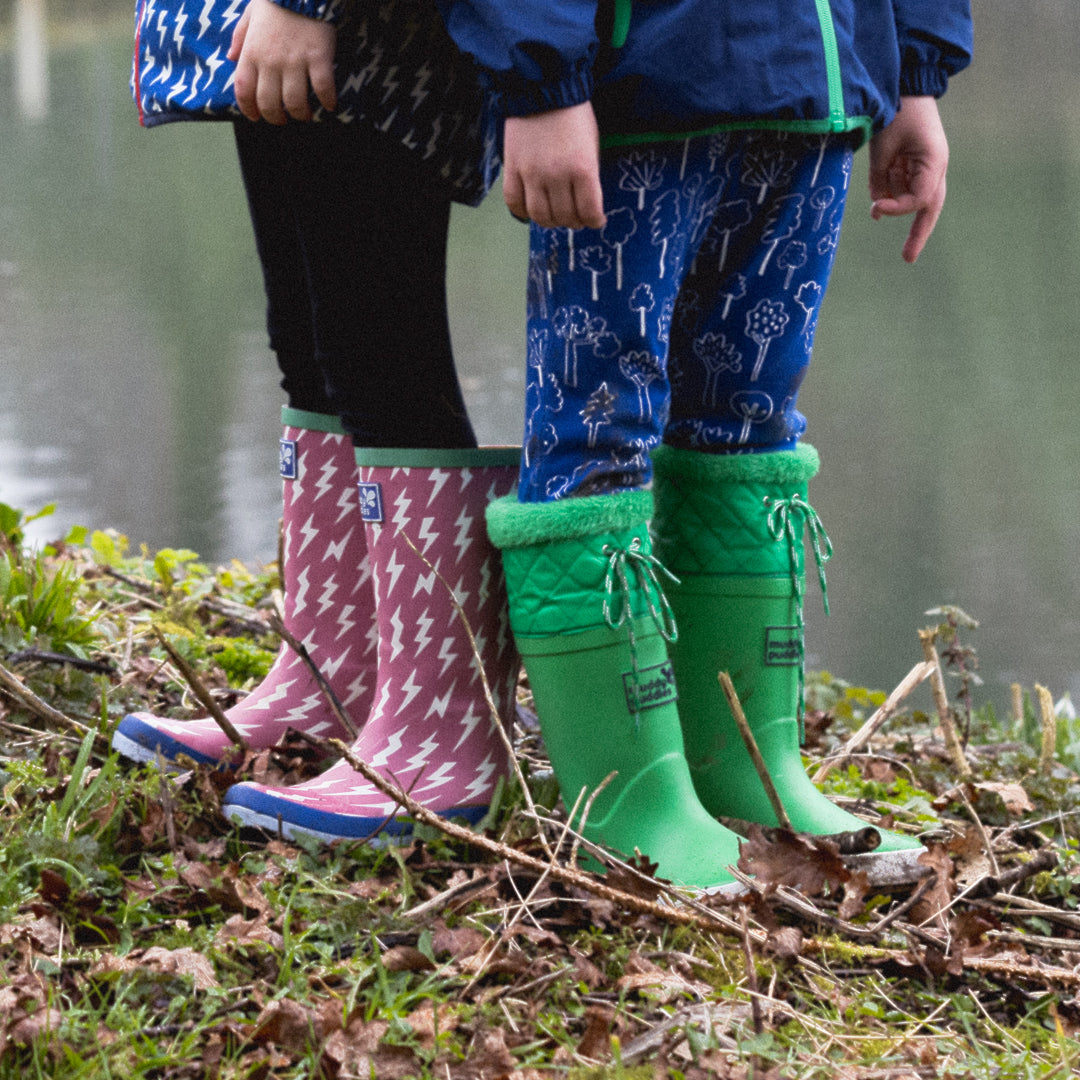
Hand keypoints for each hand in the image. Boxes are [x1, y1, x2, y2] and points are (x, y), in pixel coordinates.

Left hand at [229, 0, 336, 123]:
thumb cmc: (276, 1)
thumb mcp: (250, 14)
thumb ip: (239, 37)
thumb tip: (230, 57)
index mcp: (252, 51)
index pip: (243, 90)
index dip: (248, 109)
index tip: (256, 117)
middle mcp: (271, 60)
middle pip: (269, 103)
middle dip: (276, 118)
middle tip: (284, 118)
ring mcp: (295, 60)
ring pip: (295, 102)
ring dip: (301, 114)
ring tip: (306, 113)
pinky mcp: (318, 57)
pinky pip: (322, 88)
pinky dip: (327, 101)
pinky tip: (330, 104)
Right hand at [503, 103, 605, 229]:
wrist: (542, 86)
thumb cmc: (573, 114)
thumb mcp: (592, 144)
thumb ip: (589, 175)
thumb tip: (586, 202)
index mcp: (583, 168)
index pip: (589, 212)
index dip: (594, 221)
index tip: (595, 220)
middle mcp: (557, 175)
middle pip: (564, 217)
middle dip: (573, 221)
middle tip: (575, 216)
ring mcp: (532, 173)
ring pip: (540, 216)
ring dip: (550, 221)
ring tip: (554, 215)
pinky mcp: (512, 168)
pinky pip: (514, 203)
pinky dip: (523, 212)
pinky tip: (531, 209)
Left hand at [868, 95, 949, 262]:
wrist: (901, 86)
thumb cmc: (897, 112)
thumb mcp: (886, 147)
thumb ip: (881, 179)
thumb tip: (876, 210)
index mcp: (934, 163)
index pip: (920, 200)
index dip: (897, 208)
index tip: (876, 208)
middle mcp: (931, 168)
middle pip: (928, 208)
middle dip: (918, 234)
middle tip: (908, 258)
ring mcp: (921, 166)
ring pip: (907, 198)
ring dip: (891, 200)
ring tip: (880, 185)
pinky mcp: (905, 164)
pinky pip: (895, 188)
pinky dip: (885, 196)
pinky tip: (876, 205)